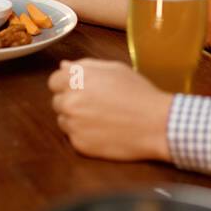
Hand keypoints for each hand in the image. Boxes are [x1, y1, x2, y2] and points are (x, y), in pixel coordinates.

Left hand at [48, 58, 172, 161]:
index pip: (54, 81)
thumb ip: (86, 65)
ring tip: (101, 118)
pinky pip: (73, 137)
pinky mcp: (79, 144)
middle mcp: (70, 101)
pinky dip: (84, 135)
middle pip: (57, 101)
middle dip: (72, 101)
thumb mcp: (115, 69)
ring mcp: (73, 124)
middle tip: (96, 104)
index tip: (82, 89)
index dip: (68, 84)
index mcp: (77, 79)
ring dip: (75, 119)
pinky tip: (104, 130)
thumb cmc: (139, 93)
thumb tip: (64, 66)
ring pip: (63, 120)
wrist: (156, 124)